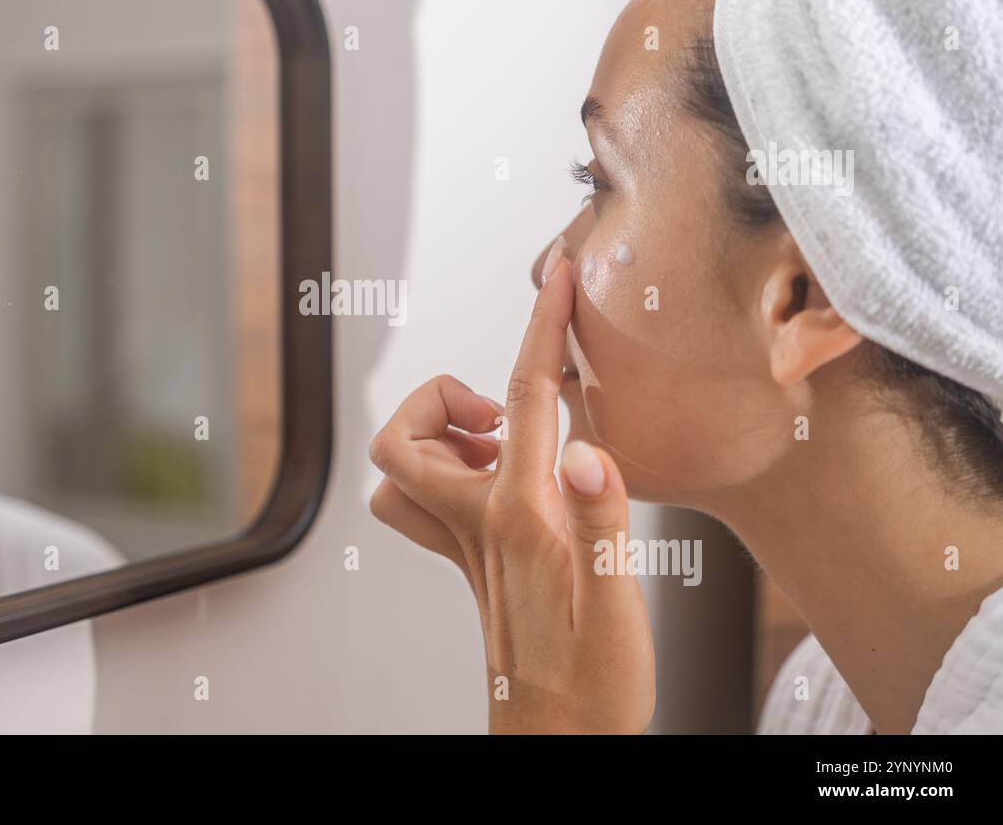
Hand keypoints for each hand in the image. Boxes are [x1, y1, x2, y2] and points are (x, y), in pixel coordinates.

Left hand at [368, 250, 654, 732]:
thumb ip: (603, 521)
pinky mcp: (469, 560)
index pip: (524, 401)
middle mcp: (477, 526)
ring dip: (439, 434)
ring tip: (503, 441)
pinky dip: (446, 469)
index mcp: (521, 520)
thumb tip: (580, 448)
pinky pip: (422, 499)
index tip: (557, 280)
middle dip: (442, 396)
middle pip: (405, 433)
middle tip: (501, 408)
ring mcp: (464, 544)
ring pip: (399, 468)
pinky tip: (504, 480)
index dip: (542, 328)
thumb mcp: (621, 604)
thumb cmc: (595, 688)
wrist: (561, 741)